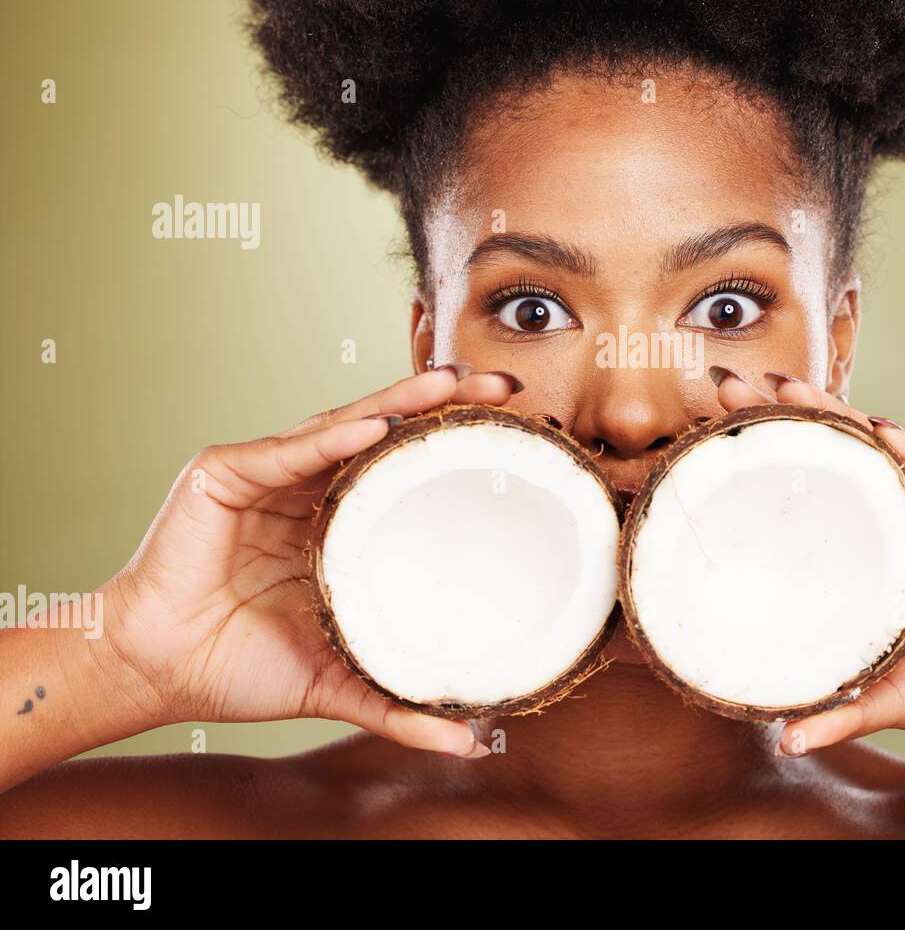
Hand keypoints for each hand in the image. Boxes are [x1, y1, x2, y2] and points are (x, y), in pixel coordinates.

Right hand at [95, 367, 521, 756]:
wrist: (159, 672)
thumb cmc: (242, 667)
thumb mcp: (340, 680)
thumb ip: (399, 704)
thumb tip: (471, 741)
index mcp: (340, 520)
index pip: (409, 468)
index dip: (459, 446)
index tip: (522, 432)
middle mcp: (311, 485)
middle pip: (388, 432)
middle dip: (446, 405)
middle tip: (506, 387)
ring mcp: (269, 472)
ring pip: (345, 424)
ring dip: (399, 402)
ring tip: (452, 385)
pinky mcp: (225, 473)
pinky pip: (287, 452)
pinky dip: (331, 438)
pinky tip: (375, 427)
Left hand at [710, 366, 904, 761]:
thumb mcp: (897, 692)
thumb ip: (843, 706)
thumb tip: (783, 737)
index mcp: (886, 553)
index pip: (819, 496)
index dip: (773, 467)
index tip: (715, 441)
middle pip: (843, 458)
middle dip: (787, 420)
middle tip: (731, 390)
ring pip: (889, 449)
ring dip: (838, 416)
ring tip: (788, 392)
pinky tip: (877, 433)